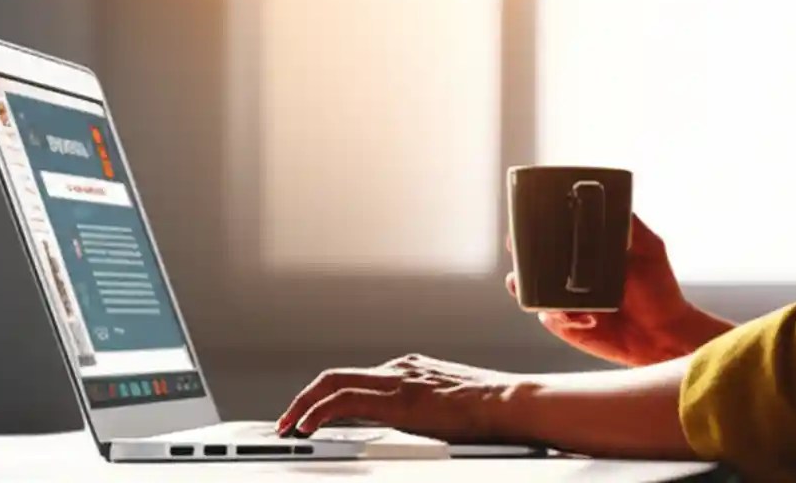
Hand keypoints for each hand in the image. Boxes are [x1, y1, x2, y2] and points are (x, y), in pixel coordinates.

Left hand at [275, 353, 519, 442]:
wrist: (509, 401)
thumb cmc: (489, 408)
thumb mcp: (448, 403)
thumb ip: (425, 407)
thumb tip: (413, 424)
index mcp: (409, 370)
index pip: (357, 379)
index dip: (327, 397)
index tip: (311, 415)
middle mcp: (399, 369)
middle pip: (337, 376)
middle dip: (305, 398)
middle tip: (286, 421)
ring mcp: (397, 381)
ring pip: (335, 383)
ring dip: (304, 406)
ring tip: (289, 427)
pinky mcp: (398, 400)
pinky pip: (347, 400)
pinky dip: (320, 412)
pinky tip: (310, 426)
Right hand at [506, 214, 725, 366]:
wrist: (662, 335)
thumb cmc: (659, 290)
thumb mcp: (649, 248)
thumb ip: (630, 225)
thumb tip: (613, 200)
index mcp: (586, 251)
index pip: (552, 235)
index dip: (532, 228)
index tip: (523, 223)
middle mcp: (570, 274)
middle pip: (531, 262)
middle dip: (519, 258)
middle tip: (519, 257)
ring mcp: (565, 300)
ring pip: (531, 290)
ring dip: (529, 288)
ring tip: (552, 295)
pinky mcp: (566, 324)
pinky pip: (548, 316)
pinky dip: (561, 316)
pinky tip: (588, 318)